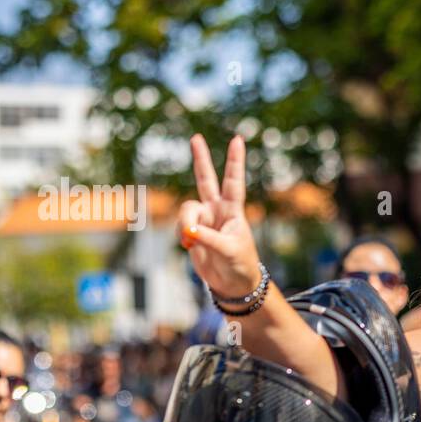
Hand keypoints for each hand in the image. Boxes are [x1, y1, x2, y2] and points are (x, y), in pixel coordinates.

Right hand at [181, 134, 264, 298]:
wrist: (233, 284)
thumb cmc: (240, 265)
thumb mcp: (228, 251)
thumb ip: (208, 239)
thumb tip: (189, 232)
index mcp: (233, 211)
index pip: (234, 182)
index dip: (235, 161)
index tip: (238, 139)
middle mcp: (217, 210)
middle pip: (206, 180)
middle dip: (201, 159)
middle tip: (196, 138)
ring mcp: (204, 219)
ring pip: (186, 209)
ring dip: (184, 223)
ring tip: (190, 241)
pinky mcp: (193, 231)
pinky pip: (180, 226)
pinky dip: (181, 235)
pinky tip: (189, 246)